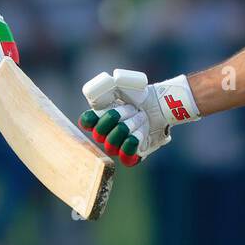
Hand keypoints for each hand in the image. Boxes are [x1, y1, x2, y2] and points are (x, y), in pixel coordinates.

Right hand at [77, 69, 198, 165]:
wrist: (159, 105)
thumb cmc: (139, 95)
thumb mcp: (122, 86)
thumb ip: (107, 86)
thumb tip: (102, 88)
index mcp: (99, 117)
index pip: (86, 123)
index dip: (90, 119)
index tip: (99, 110)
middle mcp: (106, 134)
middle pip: (98, 134)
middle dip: (113, 119)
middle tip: (130, 108)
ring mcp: (118, 146)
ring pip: (111, 146)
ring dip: (126, 129)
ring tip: (140, 117)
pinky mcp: (132, 155)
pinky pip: (125, 158)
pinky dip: (130, 146)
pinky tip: (136, 136)